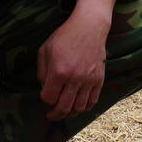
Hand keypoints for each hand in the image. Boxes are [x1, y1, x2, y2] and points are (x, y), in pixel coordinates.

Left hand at [37, 6, 110, 120]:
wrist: (89, 27)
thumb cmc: (65, 36)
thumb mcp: (45, 50)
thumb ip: (42, 72)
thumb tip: (44, 88)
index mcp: (59, 71)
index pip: (48, 98)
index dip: (44, 100)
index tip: (45, 97)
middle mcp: (75, 79)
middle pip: (64, 108)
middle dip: (55, 114)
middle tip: (51, 115)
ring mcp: (89, 80)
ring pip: (79, 108)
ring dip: (70, 113)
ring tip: (65, 110)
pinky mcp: (99, 80)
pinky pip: (92, 101)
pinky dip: (85, 107)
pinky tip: (78, 105)